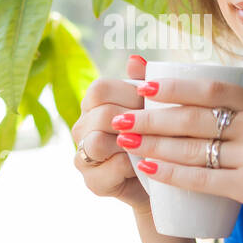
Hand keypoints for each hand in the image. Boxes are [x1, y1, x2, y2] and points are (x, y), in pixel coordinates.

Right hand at [71, 54, 151, 215]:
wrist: (161, 180)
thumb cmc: (156, 137)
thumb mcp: (153, 107)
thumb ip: (143, 82)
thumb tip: (134, 60)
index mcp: (92, 105)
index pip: (100, 89)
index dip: (129, 94)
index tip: (153, 102)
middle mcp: (81, 129)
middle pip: (101, 115)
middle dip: (135, 119)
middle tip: (161, 125)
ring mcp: (83, 157)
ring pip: (97, 142)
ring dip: (130, 142)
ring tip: (153, 143)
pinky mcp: (94, 183)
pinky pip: (111, 168)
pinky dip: (135, 165)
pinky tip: (151, 163)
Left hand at [114, 76, 242, 242]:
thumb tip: (211, 114)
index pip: (212, 89)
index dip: (173, 86)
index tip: (142, 85)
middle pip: (194, 116)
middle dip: (151, 116)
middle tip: (119, 116)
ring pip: (193, 146)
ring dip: (153, 142)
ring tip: (125, 140)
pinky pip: (202, 177)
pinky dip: (171, 172)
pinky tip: (148, 167)